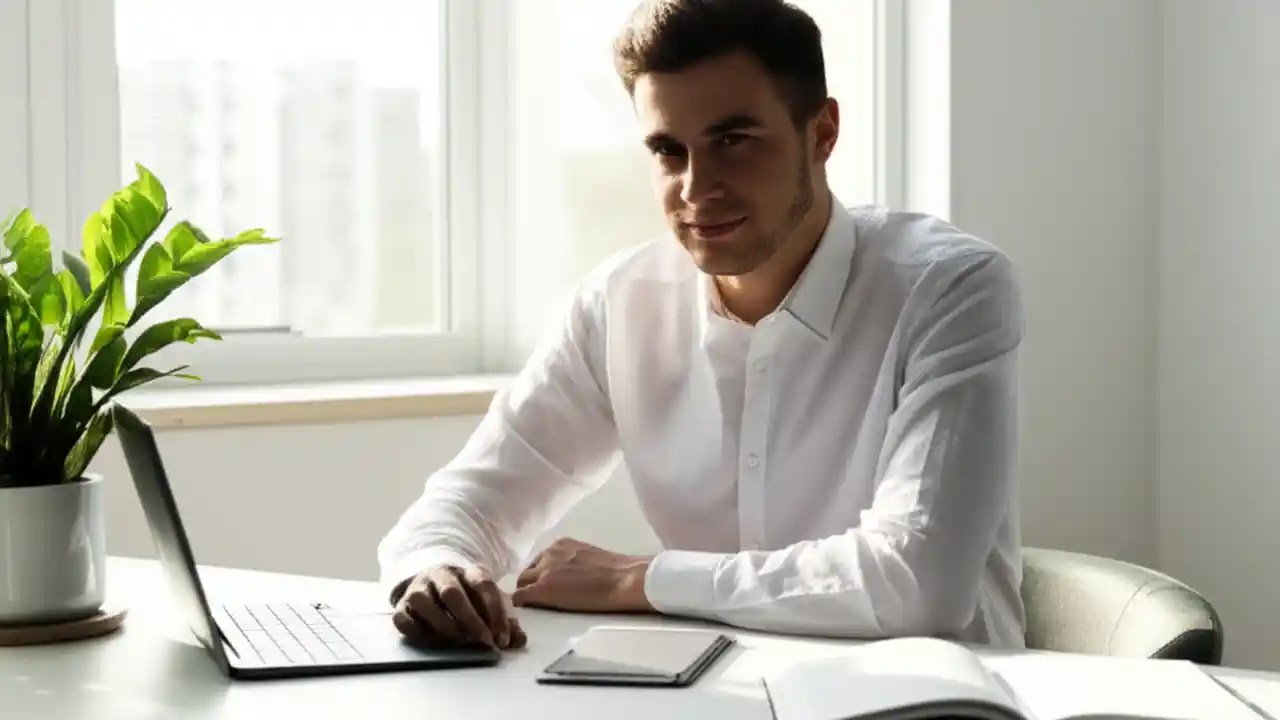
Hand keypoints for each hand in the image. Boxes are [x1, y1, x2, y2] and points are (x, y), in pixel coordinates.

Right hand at [392, 564, 527, 649]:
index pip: (483, 585)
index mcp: (468, 572)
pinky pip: (402, 617)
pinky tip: (432, 641)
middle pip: (452, 593)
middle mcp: (441, 576)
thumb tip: (518, 640)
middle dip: (470, 620)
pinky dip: (415, 631)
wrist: (433, 585)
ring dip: (442, 624)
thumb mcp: (488, 605)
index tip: (502, 638)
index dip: (495, 612)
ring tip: (458, 642)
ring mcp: (418, 589)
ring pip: (423, 601)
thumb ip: (505, 622)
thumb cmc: (467, 599)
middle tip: (484, 642)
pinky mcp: (401, 605)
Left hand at [512, 537, 654, 613]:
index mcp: (561, 545)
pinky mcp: (543, 589)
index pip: (540, 561)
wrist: (623, 579)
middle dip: (531, 585)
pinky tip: (533, 612)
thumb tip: (567, 575)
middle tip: (541, 601)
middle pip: (527, 572)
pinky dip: (524, 605)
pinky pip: (520, 597)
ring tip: (540, 608)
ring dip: (528, 594)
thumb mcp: (588, 558)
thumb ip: (572, 562)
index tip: (547, 587)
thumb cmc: (617, 572)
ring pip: (521, 583)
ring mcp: (544, 570)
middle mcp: (548, 553)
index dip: (541, 576)